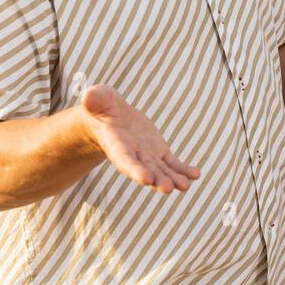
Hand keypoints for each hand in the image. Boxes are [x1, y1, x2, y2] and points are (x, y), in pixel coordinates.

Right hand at [80, 84, 200, 193]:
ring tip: (185, 185)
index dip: (135, 169)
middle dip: (157, 179)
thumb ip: (95, 99)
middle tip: (168, 188)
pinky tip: (195, 174)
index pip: (125, 159)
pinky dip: (183, 170)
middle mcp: (132, 155)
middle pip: (145, 170)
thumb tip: (88, 95)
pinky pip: (172, 164)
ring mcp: (147, 156)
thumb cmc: (101, 106)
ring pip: (161, 171)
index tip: (145, 179)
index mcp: (116, 145)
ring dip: (173, 178)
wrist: (109, 118)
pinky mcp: (159, 153)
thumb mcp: (99, 99)